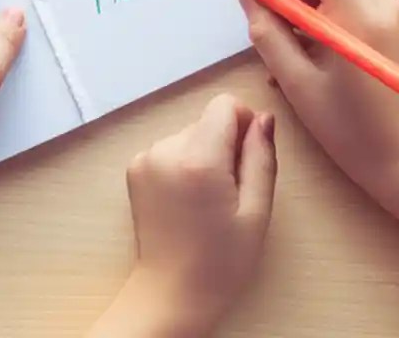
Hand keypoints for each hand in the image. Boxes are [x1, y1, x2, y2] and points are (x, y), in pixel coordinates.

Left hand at [89, 94, 276, 336]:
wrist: (172, 293)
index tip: (248, 160)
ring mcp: (145, 159)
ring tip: (207, 201)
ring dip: (203, 157)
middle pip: (207, 121)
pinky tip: (188, 201)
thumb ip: (261, 158)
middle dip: (224, 146)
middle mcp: (165, 151)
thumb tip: (263, 118)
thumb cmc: (220, 262)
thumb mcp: (256, 211)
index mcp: (198, 159)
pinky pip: (170, 149)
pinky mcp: (135, 169)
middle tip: (229, 193)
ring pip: (189, 135)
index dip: (245, 125)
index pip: (224, 105)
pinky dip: (183, 165)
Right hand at [238, 0, 398, 192]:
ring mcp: (386, 11)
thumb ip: (267, 31)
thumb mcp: (297, 80)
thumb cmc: (349, 128)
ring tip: (267, 28)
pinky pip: (340, 1)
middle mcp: (379, 1)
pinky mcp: (385, 23)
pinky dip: (311, 11)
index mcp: (360, 12)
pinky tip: (292, 42)